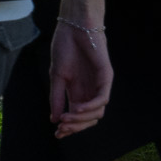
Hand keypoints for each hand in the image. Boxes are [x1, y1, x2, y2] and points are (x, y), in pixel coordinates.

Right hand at [49, 17, 112, 137]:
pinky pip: (102, 98)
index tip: (56, 133)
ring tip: (66, 118)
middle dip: (75, 127)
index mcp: (78, 92)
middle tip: (61, 129)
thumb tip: (54, 118)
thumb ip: (56, 97)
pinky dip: (91, 107)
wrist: (74, 28)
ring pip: (97, 112)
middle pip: (89, 119)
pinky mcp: (106, 77)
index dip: (69, 127)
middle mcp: (91, 91)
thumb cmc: (64, 48)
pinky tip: (77, 109)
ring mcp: (100, 85)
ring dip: (81, 119)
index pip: (78, 116)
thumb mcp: (56, 76)